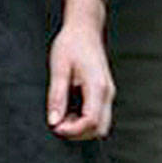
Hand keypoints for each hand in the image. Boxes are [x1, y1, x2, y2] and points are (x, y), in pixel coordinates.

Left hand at [47, 5, 111, 139]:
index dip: (73, 130)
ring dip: (81, 127)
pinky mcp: (104, 94)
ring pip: (101, 125)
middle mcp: (107, 93)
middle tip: (57, 123)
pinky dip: (83, 120)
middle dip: (78, 133)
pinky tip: (68, 110)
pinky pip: (98, 115)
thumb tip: (53, 121)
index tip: (55, 126)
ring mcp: (108, 94)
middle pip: (99, 129)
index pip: (91, 121)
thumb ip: (57, 96)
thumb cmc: (71, 44)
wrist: (85, 29)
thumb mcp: (59, 68)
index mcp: (97, 86)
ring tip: (61, 115)